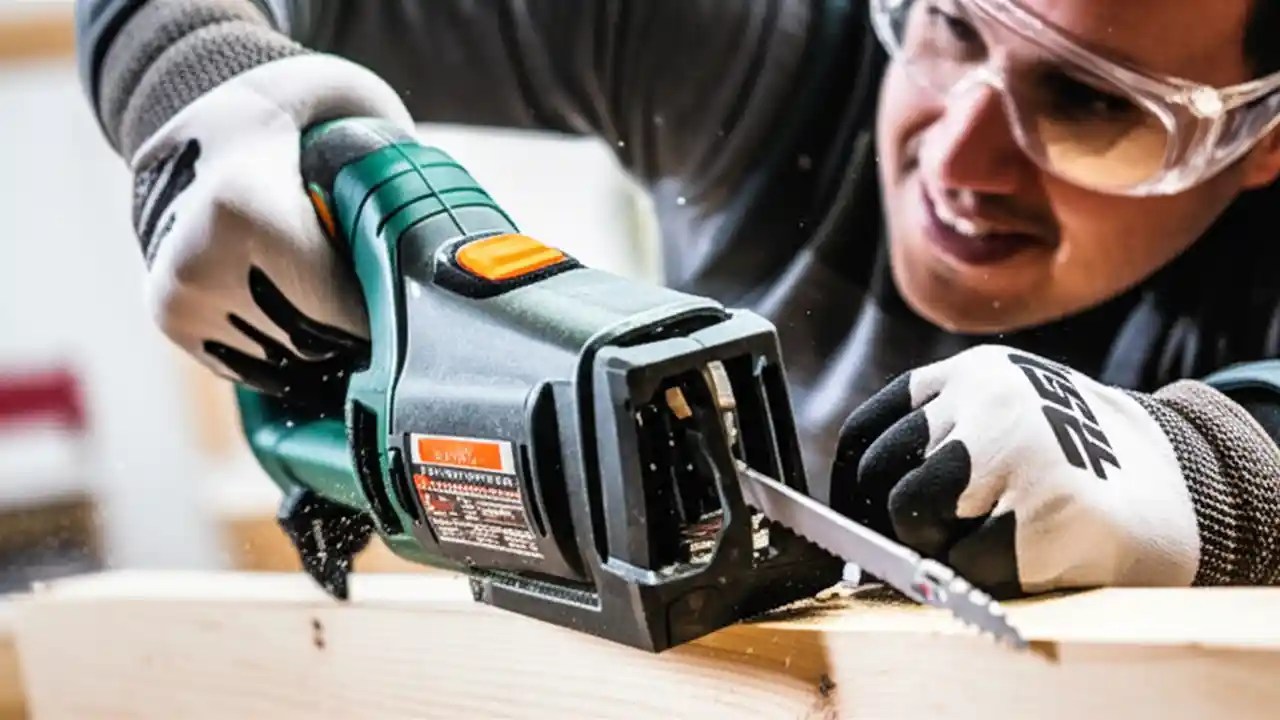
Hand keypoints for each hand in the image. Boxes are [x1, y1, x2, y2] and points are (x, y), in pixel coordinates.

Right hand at [127, 54, 415, 407]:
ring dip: (328, 357)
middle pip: (312, 342)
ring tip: (357, 328)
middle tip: (397, 328)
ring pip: (284, 363)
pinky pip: (251, 367)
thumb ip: (393, 179)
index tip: (417, 317)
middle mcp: (198, 263)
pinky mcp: (172, 320)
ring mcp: (178, 299)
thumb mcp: (343, 125)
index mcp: (243, 214)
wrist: (203, 131)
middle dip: (361, 340)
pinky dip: (290, 361)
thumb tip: (460, 248)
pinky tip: (315, 337)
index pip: (339, 308)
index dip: (386, 319)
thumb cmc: (291, 127)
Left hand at [830, 345, 1201, 597]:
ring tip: (979, 546)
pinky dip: (977, 577)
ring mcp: (1018, 453)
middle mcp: (988, 403)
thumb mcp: (1002, 413)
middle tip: (923, 545)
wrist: (1177, 484)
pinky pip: (965, 562)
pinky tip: (1018, 562)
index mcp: (972, 375)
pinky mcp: (1046, 511)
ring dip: (932, 547)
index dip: (850, 483)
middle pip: (884, 476)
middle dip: (893, 523)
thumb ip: (937, 434)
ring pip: (912, 513)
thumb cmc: (1070, 460)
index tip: (849, 517)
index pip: (871, 428)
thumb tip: (854, 503)